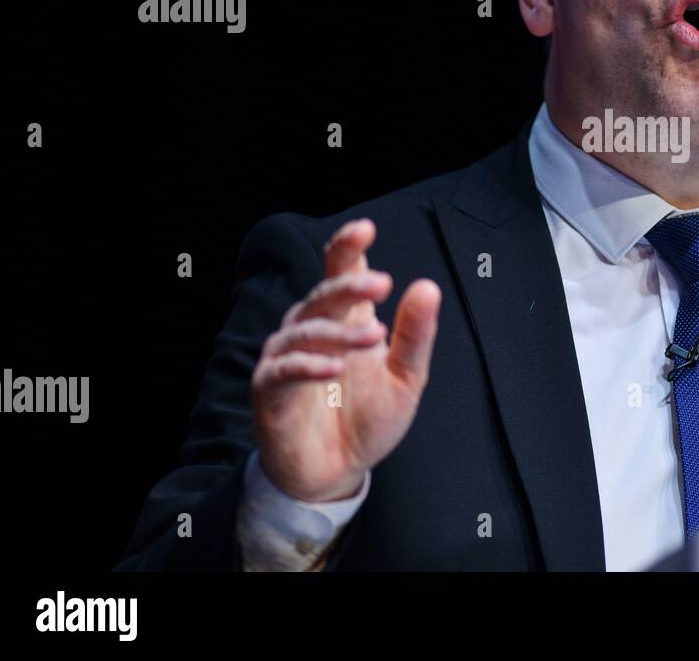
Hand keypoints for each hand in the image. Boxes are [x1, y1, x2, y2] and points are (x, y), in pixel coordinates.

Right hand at [251, 218, 439, 501]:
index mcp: (345, 319)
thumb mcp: (406, 379)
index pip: (341, 272)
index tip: (365, 228)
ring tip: (375, 337)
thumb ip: (415, 336)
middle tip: (382, 284)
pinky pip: (284, 369)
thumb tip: (428, 287)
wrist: (338, 471)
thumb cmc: (368, 419)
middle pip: (324, 295)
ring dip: (341, 332)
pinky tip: (334, 368)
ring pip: (307, 329)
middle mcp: (312, 329)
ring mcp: (287, 356)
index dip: (348, 247)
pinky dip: (309, 365)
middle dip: (350, 285)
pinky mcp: (270, 389)